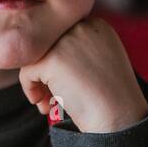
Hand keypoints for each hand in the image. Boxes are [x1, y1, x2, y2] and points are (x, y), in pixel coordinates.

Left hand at [18, 17, 147, 133]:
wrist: (120, 119)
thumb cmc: (112, 101)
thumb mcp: (101, 65)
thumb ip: (79, 54)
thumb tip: (47, 60)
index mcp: (97, 27)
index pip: (62, 37)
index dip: (58, 64)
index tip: (63, 86)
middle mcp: (83, 27)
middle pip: (47, 45)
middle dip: (46, 72)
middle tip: (51, 98)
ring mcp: (68, 41)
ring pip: (35, 57)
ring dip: (37, 82)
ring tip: (47, 104)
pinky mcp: (53, 59)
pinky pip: (27, 71)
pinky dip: (30, 90)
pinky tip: (44, 107)